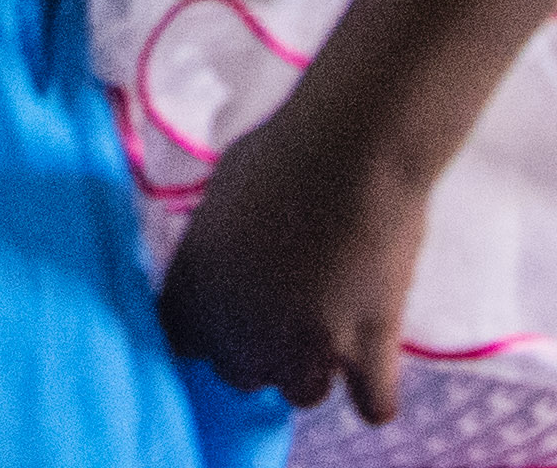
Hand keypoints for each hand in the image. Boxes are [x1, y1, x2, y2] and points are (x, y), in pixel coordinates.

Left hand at [157, 95, 438, 418]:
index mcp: (195, 288)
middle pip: (238, 375)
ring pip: (302, 394)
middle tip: (285, 313)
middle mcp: (240, 333)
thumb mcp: (221, 192)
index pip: (181, 339)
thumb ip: (215, 244)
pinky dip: (375, 391)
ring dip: (313, 369)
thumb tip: (226, 254)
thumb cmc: (283, 150)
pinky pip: (372, 405)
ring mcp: (303, 350)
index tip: (228, 313)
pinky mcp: (366, 354)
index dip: (207, 330)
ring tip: (332, 330)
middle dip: (259, 351)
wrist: (351, 151)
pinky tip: (375, 368)